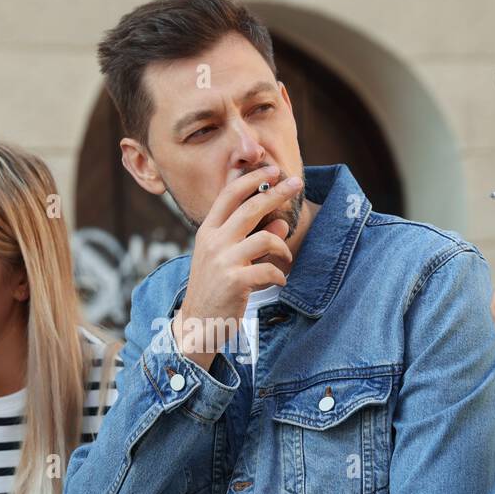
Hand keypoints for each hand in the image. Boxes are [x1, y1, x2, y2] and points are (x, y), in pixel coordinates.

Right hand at [173, 166, 300, 370]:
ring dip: (283, 246)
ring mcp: (223, 260)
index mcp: (208, 232)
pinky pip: (269, 268)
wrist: (198, 324)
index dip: (252, 179)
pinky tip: (279, 281)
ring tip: (285, 257)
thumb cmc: (215, 289)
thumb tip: (282, 222)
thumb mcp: (227, 259)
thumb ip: (252, 238)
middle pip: (251, 207)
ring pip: (266, 237)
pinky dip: (280, 274)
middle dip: (277, 192)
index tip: (272, 169)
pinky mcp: (234, 281)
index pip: (229, 195)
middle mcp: (214, 242)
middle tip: (296, 183)